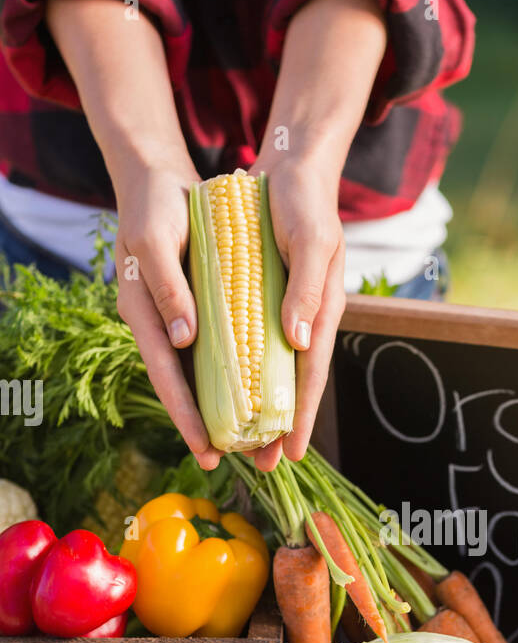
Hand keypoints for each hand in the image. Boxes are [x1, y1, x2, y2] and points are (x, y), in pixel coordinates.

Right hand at [114, 152, 221, 469]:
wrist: (159, 180)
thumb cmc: (156, 206)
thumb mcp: (158, 240)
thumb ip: (168, 288)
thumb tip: (184, 339)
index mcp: (142, 314)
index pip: (165, 375)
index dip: (184, 415)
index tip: (204, 448)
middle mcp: (159, 324)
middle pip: (182, 385)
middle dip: (202, 426)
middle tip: (226, 462)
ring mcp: (177, 319)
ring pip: (198, 373)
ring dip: (219, 407)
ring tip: (243, 441)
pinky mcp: (196, 309)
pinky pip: (211, 351)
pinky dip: (229, 375)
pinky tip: (250, 395)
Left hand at [250, 148, 345, 466]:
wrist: (291, 170)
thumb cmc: (305, 202)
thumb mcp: (311, 240)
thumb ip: (308, 290)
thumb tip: (299, 343)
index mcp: (322, 311)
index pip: (311, 374)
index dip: (303, 416)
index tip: (293, 454)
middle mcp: (304, 319)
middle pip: (291, 384)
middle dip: (280, 427)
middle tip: (264, 465)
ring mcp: (284, 312)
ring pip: (271, 371)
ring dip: (260, 408)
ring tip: (245, 444)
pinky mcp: (263, 299)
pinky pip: (253, 345)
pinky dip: (245, 373)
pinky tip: (229, 393)